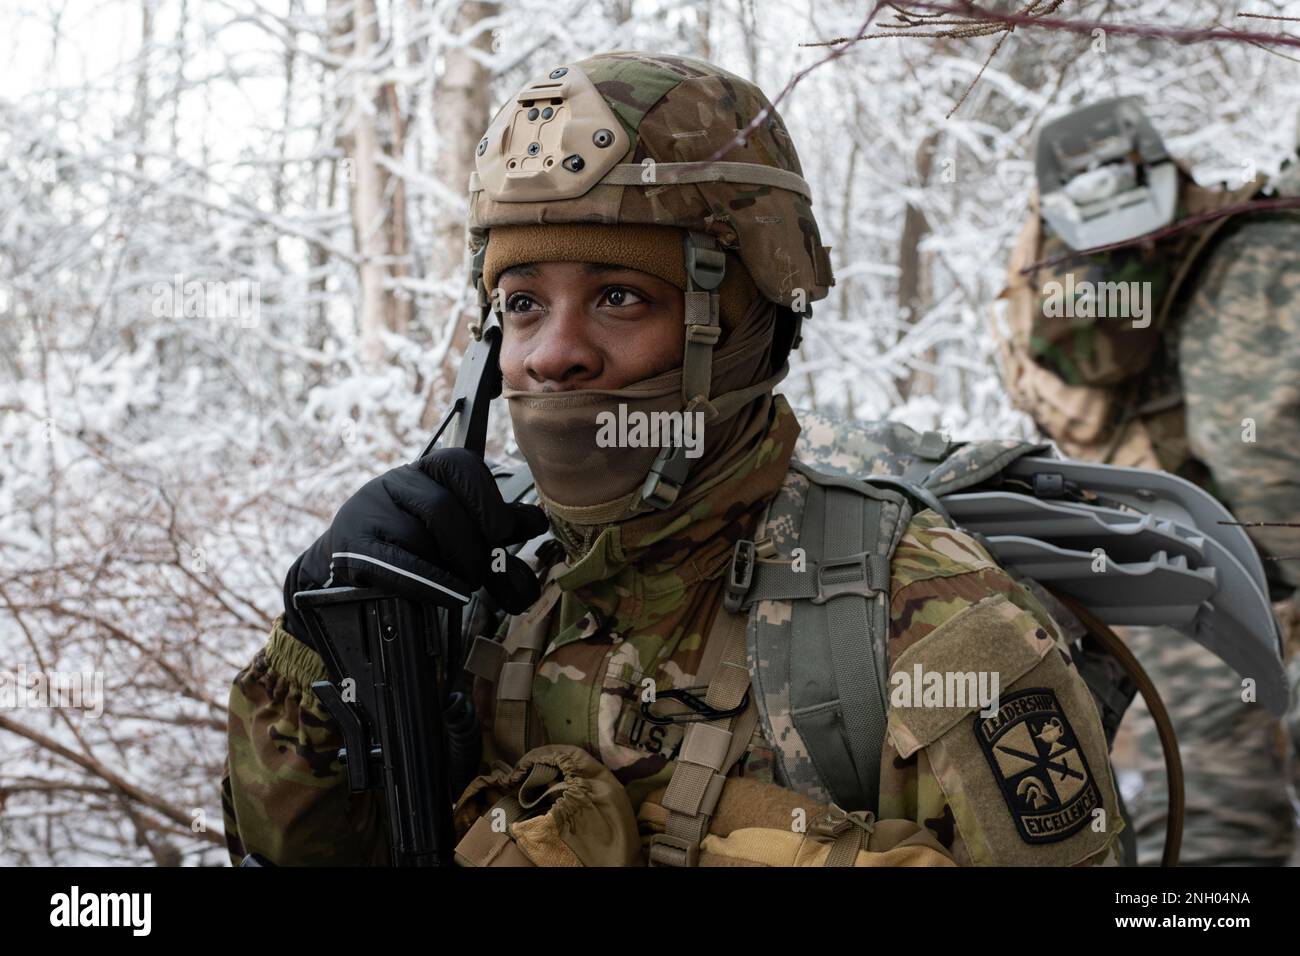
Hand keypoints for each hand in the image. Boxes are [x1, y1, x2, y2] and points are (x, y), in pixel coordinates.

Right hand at [282, 448, 548, 648]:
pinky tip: (449, 595)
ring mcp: (369, 513)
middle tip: (484, 572)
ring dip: (451, 565)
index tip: (504, 533)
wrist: (350, 566)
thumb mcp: (454, 527)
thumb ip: (493, 526)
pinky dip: (430, 583)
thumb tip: (536, 523)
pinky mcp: (353, 549)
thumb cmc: (414, 544)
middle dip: (471, 546)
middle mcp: (395, 483)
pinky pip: (396, 564)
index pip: (460, 465)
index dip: (487, 500)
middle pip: (441, 507)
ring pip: (418, 534)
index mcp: (426, 470)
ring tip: (465, 585)